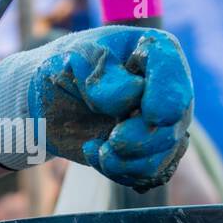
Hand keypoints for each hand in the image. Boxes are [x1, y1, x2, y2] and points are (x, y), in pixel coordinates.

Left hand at [0, 26, 192, 190]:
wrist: (48, 102)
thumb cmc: (63, 70)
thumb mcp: (74, 62)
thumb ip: (103, 76)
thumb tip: (132, 98)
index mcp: (153, 49)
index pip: (172, 72)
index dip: (167, 96)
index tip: (151, 115)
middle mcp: (167, 85)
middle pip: (174, 121)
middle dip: (142, 139)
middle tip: (111, 141)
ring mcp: (164, 120)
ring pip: (167, 152)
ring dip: (131, 161)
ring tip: (98, 151)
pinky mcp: (152, 149)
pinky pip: (153, 172)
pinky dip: (124, 172)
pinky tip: (98, 156)